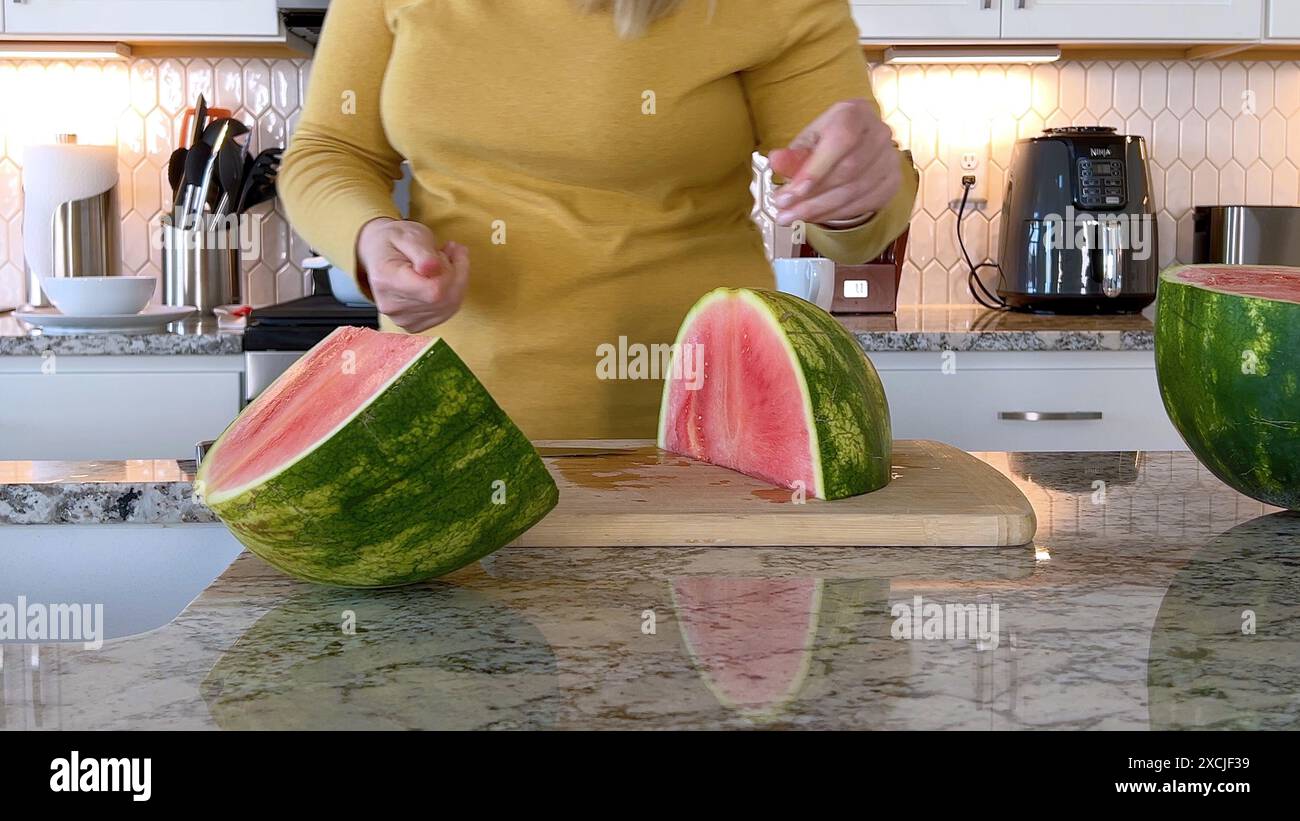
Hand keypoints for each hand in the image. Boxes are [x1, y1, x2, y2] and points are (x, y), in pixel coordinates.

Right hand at [356, 218, 468, 332]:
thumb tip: (432, 268)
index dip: (452, 270)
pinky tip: (442, 278)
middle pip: (444, 300)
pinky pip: (445, 313)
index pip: (434, 290)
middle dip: (457, 274)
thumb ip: (422, 252)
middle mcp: (391, 305)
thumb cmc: (395, 241)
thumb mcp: (410, 235)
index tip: (452, 249)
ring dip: (456, 282)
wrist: (379, 252)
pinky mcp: (412, 325)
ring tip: (445, 261)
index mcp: (386, 279)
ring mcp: (401, 319)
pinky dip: (452, 294)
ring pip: (449, 307)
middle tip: (452, 251)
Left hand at [768, 99, 902, 226]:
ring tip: (791, 217)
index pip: (840, 140)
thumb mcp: (808, 141)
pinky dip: (834, 214)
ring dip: (819, 209)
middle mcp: (879, 133)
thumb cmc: (829, 140)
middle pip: (847, 170)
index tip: (790, 193)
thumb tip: (776, 161)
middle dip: (811, 196)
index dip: (815, 169)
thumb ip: (794, 153)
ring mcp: (890, 159)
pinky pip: (862, 204)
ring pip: (854, 192)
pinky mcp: (892, 182)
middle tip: (783, 211)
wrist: (858, 147)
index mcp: (855, 113)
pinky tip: (813, 218)